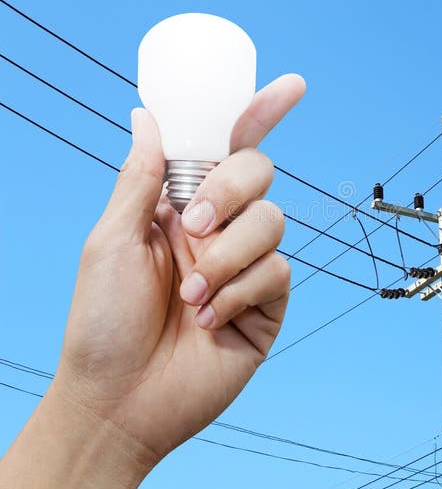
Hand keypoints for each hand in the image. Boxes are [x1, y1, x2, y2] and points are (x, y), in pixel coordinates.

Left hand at [55, 74, 304, 471]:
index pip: (226, 148)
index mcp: (179, 206)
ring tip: (192, 295)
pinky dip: (240, 292)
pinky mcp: (265, 306)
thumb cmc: (103, 322)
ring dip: (229, 255)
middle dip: (231, 191)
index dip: (260, 112)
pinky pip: (277, 272)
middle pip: (258, 172)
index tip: (292, 87)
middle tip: (193, 226)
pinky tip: (210, 320)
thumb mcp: (111, 241)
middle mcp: (217, 230)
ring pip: (273, 221)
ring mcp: (244, 267)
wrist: (119, 402)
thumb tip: (147, 115)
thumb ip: (140, 179)